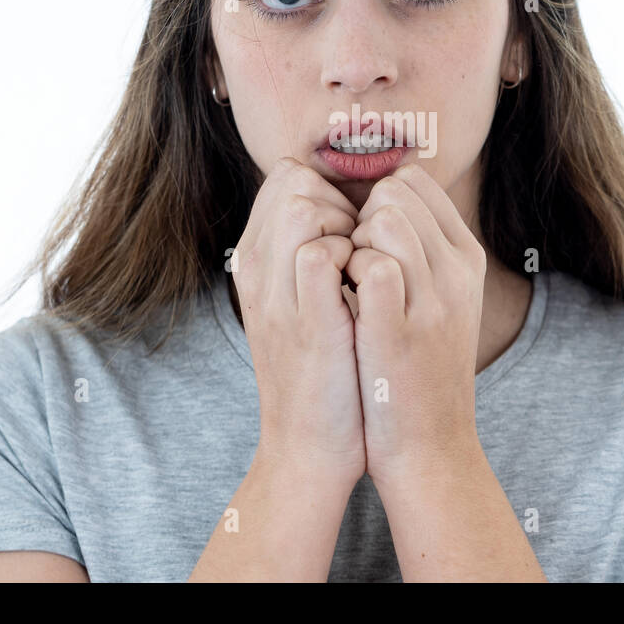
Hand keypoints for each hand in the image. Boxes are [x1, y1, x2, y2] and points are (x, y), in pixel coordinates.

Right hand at [232, 157, 365, 488]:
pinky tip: (368, 289)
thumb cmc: (323, 369)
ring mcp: (276, 295)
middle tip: (361, 250)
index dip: (329, 189)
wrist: (311, 447)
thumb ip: (311, 248)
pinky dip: (355, 259)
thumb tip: (348, 201)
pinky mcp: (306, 322)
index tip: (353, 229)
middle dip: (341, 201)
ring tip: (363, 268)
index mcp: (254, 259)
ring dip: (348, 226)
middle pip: (293, 180)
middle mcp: (256, 270)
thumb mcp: (302, 300)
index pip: (286, 176)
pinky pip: (320, 253)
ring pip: (303, 206)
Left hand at [344, 163, 487, 492]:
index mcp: (467, 258)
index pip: (415, 182)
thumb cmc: (418, 370)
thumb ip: (421, 250)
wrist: (427, 447)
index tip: (365, 241)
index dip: (375, 200)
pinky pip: (371, 262)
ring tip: (348, 284)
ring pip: (385, 218)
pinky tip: (341, 303)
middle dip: (360, 217)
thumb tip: (381, 200)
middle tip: (353, 264)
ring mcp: (433, 299)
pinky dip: (344, 273)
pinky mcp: (401, 329)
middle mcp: (458, 271)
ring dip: (351, 242)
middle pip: (396, 191)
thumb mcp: (441, 302)